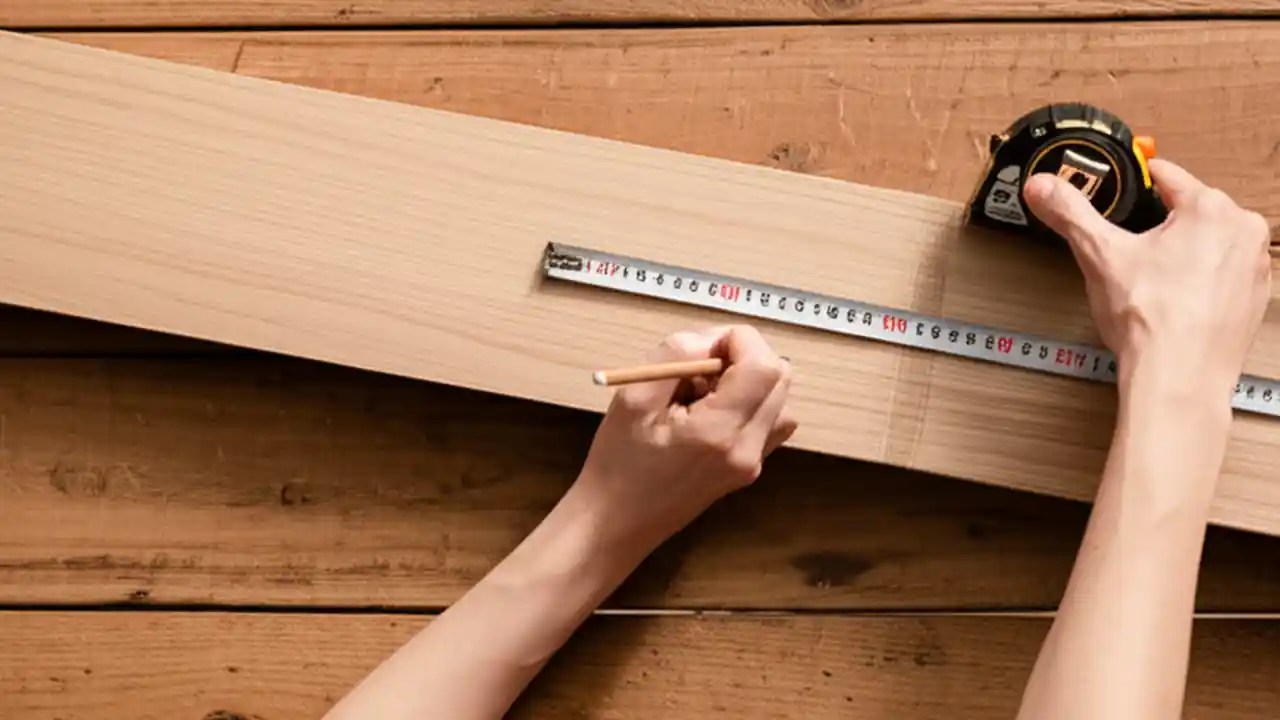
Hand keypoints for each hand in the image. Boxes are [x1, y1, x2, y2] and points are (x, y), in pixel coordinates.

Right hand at [570, 325, 796, 552]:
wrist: (615, 524)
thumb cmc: (617, 463)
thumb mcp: (634, 397)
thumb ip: (676, 356)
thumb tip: (711, 339)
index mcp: (719, 432)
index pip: (764, 366)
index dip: (739, 340)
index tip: (702, 347)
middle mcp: (748, 449)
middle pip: (780, 378)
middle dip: (744, 356)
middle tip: (699, 366)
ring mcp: (753, 463)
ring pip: (780, 399)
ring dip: (748, 380)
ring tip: (702, 392)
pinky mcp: (748, 469)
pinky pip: (769, 420)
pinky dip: (748, 402)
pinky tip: (709, 412)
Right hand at [1024, 158, 1271, 392]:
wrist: (1178, 379)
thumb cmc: (1150, 319)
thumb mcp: (1099, 255)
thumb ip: (1070, 213)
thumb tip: (1042, 186)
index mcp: (1210, 208)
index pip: (1165, 175)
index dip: (1133, 185)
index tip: (1118, 196)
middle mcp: (1243, 231)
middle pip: (1189, 210)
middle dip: (1159, 226)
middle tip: (1131, 254)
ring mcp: (1255, 266)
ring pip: (1209, 242)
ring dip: (1184, 253)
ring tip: (1152, 282)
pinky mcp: (1256, 299)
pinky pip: (1223, 274)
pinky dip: (1201, 281)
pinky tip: (1175, 302)